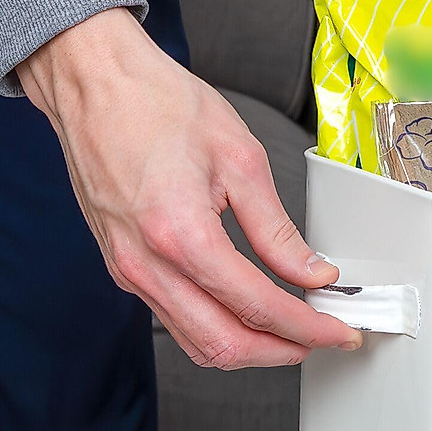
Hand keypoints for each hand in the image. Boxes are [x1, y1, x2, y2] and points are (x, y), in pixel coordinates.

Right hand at [16, 8, 361, 366]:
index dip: (309, 328)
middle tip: (324, 339)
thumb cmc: (156, 103)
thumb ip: (278, 230)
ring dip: (251, 349)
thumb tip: (313, 273)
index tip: (340, 331)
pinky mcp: (123, 266)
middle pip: (225, 345)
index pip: (259, 307)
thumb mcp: (241, 159)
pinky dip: (219, 329)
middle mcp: (147, 264)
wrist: (91, 79)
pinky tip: (249, 313)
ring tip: (294, 333)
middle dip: (283, 351)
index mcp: (180, 234)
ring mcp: (128, 270)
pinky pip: (175, 320)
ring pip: (197, 343)